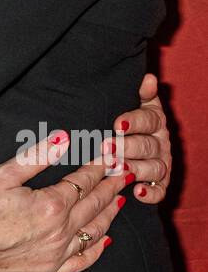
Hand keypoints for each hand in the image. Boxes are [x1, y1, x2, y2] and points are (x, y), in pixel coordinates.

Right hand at [0, 130, 127, 271]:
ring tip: (119, 198)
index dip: (98, 165)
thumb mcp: (3, 175)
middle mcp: (60, 232)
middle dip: (111, 185)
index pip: (83, 181)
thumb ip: (37, 156)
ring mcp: (55, 255)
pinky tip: (104, 240)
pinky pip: (81, 262)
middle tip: (124, 171)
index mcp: (51, 205)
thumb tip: (63, 138)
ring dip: (109, 213)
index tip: (110, 154)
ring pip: (94, 232)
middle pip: (95, 205)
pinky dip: (96, 250)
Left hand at [112, 72, 170, 204]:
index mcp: (154, 120)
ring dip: (136, 169)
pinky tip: (137, 192)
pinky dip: (151, 193)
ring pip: (154, 167)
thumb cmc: (125, 123)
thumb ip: (140, 93)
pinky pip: (160, 190)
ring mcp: (162, 163)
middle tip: (108, 148)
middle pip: (148, 145)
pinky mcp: (160, 183)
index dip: (134, 121)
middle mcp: (160, 142)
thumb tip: (148, 78)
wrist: (128, 148)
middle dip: (128, 147)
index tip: (117, 123)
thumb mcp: (132, 104)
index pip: (148, 119)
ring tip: (119, 169)